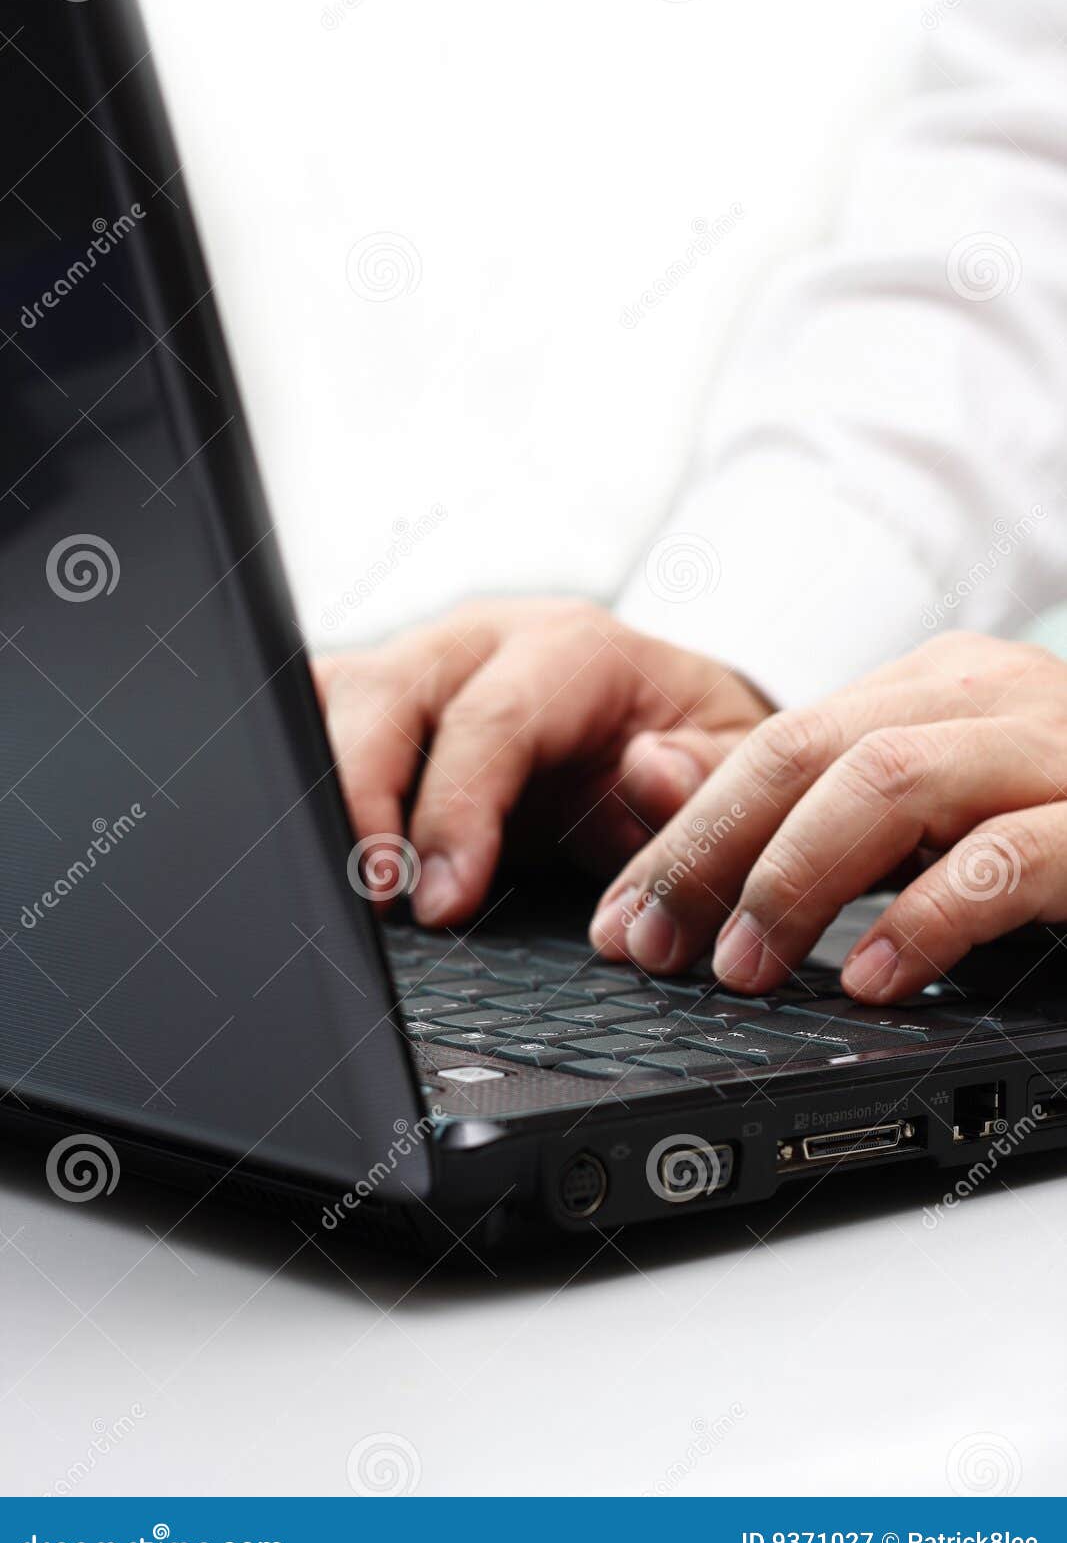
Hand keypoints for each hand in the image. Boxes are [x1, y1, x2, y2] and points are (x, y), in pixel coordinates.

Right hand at [314, 599, 772, 924]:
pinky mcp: (379, 697)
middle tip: (374, 897)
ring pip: (334, 698)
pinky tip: (307, 837)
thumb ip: (708, 775)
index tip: (443, 901)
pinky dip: (300, 769)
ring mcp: (420, 663)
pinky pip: (313, 712)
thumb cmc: (688, 745)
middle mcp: (481, 641)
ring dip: (324, 788)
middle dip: (366, 798)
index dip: (457, 812)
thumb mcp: (733, 761)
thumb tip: (651, 772)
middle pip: (388, 694)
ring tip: (338, 879)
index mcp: (571, 649)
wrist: (659, 716)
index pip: (493, 718)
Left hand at [589, 631, 1066, 1000]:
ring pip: (892, 779)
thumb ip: (802, 796)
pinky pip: (1012, 857)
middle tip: (648, 947)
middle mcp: (995, 698)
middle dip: (710, 852)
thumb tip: (649, 772)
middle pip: (811, 751)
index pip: (776, 743)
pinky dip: (928, 916)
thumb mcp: (926, 810)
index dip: (684, 834)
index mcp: (941, 689)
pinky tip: (873, 976)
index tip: (619, 922)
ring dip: (795, 878)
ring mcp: (1063, 754)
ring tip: (737, 966)